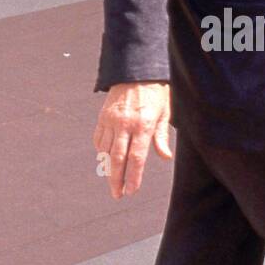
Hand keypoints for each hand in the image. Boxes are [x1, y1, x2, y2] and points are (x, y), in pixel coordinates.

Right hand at [93, 82, 172, 198]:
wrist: (136, 69)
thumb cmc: (156, 91)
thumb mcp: (165, 112)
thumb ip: (162, 136)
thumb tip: (165, 157)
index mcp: (144, 125)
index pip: (137, 158)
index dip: (133, 177)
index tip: (131, 191)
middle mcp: (125, 124)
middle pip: (118, 159)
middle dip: (117, 180)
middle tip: (117, 195)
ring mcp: (112, 120)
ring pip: (105, 151)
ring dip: (108, 168)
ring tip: (112, 181)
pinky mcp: (103, 116)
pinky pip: (99, 139)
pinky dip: (101, 151)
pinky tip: (105, 160)